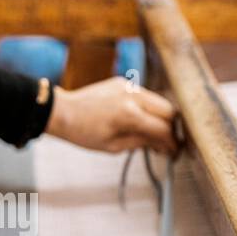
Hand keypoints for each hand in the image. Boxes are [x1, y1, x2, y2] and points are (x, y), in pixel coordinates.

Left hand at [44, 76, 178, 156]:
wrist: (62, 111)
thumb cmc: (83, 132)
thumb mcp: (113, 146)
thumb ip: (141, 143)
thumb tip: (162, 145)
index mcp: (129, 115)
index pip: (163, 129)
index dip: (172, 143)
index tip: (174, 153)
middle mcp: (133, 96)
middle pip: (169, 111)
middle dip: (172, 128)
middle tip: (167, 143)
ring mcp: (129, 86)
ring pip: (159, 101)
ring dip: (161, 118)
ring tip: (153, 134)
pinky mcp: (124, 82)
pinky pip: (145, 96)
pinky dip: (148, 109)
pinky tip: (140, 121)